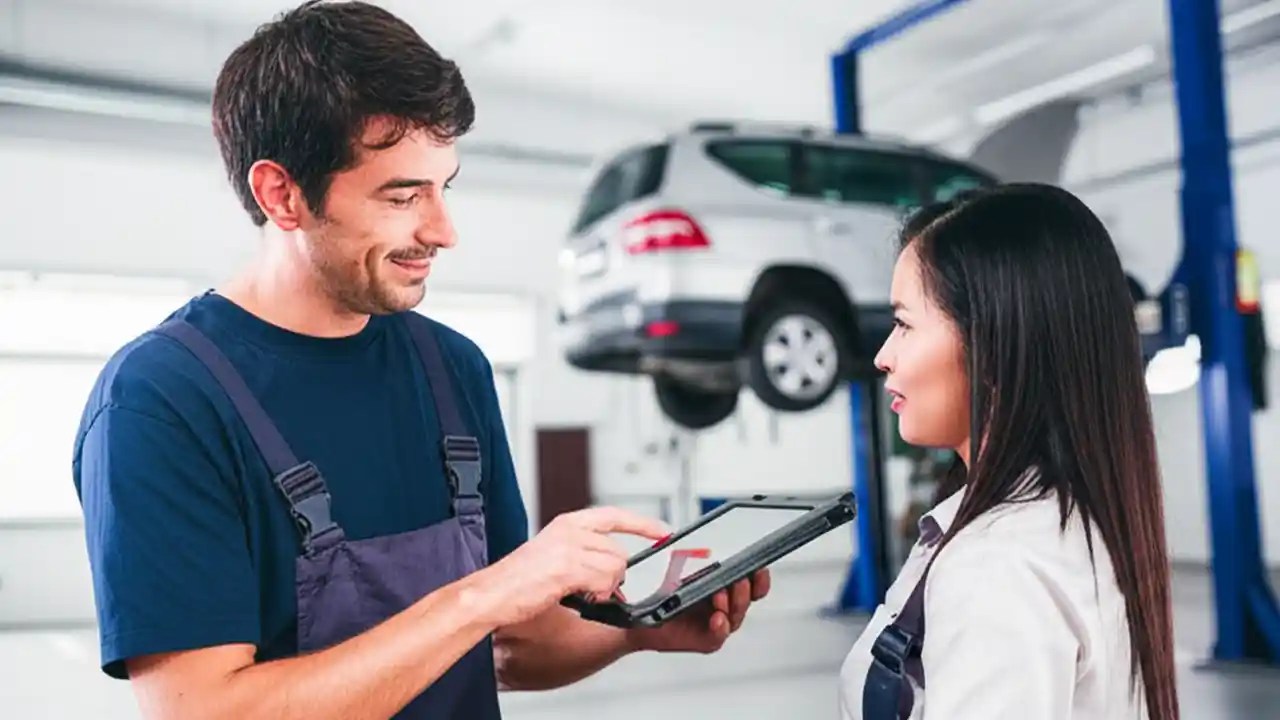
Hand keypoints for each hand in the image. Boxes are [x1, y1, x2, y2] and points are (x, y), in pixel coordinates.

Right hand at [474, 507, 668, 627]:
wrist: (492, 593)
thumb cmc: (518, 581)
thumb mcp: (553, 554)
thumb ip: (582, 554)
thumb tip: (611, 570)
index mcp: (567, 523)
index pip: (614, 515)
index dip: (641, 523)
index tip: (662, 530)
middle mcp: (571, 530)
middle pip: (618, 552)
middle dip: (612, 576)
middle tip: (591, 590)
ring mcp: (571, 547)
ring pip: (615, 568)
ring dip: (604, 588)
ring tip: (579, 594)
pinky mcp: (570, 567)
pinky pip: (605, 582)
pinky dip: (597, 595)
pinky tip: (578, 598)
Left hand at [628, 569, 770, 653]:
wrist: (639, 618)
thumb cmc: (661, 592)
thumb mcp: (679, 569)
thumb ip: (694, 558)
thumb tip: (703, 544)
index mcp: (724, 586)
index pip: (752, 582)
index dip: (759, 576)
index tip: (759, 567)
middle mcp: (724, 605)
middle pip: (747, 598)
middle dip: (746, 588)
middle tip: (739, 579)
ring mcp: (717, 623)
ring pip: (735, 616)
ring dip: (732, 604)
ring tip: (720, 595)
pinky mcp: (706, 640)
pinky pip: (719, 635)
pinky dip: (720, 627)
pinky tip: (717, 618)